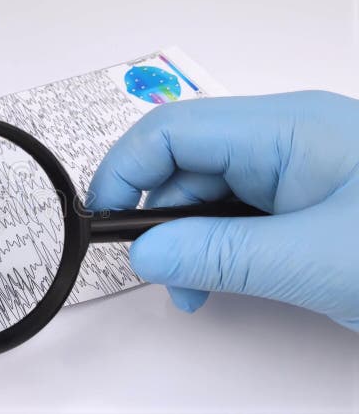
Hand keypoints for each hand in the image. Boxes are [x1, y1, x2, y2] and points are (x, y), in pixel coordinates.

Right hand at [87, 91, 358, 330]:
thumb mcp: (317, 260)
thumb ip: (222, 256)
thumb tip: (146, 254)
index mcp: (286, 128)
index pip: (174, 131)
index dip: (125, 171)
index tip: (101, 220)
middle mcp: (284, 139)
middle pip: (186, 166)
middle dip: (161, 222)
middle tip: (166, 277)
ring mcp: (296, 168)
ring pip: (208, 195)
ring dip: (190, 243)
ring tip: (199, 291)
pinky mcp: (303, 200)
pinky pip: (237, 215)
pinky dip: (218, 249)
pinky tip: (225, 279)